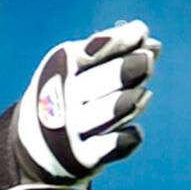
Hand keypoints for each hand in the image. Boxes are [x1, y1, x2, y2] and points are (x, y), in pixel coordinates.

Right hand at [0, 20, 159, 189]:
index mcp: (59, 68)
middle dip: (122, 70)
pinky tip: (135, 133)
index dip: (116, 41)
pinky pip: (108, 149)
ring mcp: (71, 129)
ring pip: (104, 114)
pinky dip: (123, 142)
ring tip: (143, 93)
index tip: (140, 32)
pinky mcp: (84, 157)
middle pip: (96, 83)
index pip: (89, 52)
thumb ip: (114, 54)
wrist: (35, 144)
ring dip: (125, 103)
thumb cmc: (68, 93)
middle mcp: (61, 98)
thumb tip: (154, 45)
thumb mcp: (79, 67)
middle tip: (147, 60)